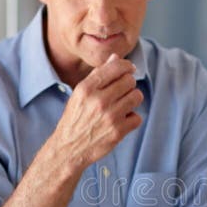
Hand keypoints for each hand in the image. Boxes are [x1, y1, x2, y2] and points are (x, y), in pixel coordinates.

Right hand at [50, 54, 143, 169]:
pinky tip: (121, 121)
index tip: (129, 69)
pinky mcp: (118, 131)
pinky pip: (137, 117)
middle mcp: (98, 101)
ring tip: (123, 105)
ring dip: (133, 100)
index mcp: (86, 88)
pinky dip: (132, 119)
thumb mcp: (80, 94)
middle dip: (129, 84)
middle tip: (123, 92)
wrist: (69, 148)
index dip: (126, 66)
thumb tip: (115, 58)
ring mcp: (110, 116)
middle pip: (129, 81)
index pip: (115, 67)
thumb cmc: (75, 119)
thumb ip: (98, 75)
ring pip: (137, 97)